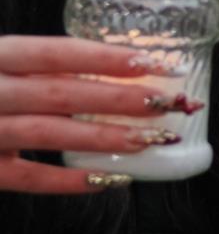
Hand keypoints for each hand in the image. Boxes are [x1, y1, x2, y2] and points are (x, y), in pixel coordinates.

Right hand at [0, 35, 197, 193]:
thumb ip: (34, 64)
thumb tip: (112, 68)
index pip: (54, 53)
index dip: (105, 57)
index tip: (154, 62)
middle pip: (61, 93)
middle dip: (122, 99)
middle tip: (173, 103)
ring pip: (50, 134)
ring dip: (106, 137)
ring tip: (153, 140)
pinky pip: (28, 178)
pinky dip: (70, 180)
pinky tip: (110, 179)